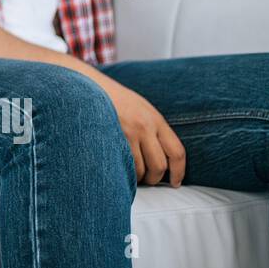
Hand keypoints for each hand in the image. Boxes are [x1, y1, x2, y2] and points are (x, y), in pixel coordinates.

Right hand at [94, 72, 185, 186]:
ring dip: (137, 178)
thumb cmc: (115, 99)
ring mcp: (127, 132)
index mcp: (156, 119)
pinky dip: (123, 171)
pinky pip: (122, 164)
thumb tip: (164, 156)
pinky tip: (119, 168)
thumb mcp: (141, 108)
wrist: (90, 85)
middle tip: (149, 181)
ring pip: (139, 169)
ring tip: (132, 175)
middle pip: (159, 165)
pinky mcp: (110, 137)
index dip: (179, 172)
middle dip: (155, 179)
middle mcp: (145, 126)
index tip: (175, 182)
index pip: (177, 152)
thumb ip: (154, 129)